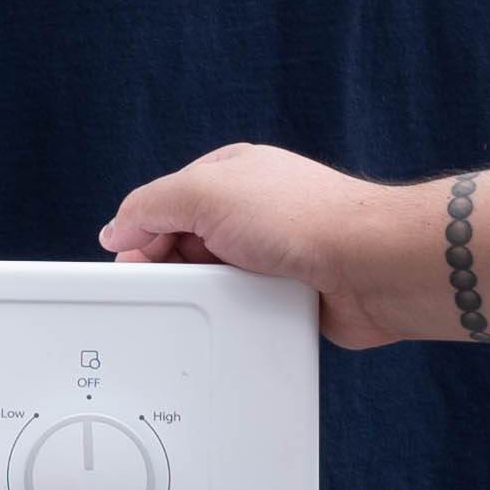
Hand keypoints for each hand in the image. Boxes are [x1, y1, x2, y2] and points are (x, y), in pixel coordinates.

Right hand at [98, 143, 429, 345]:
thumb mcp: (205, 192)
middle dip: (170, 265)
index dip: (140, 234)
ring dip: (205, 293)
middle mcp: (250, 211)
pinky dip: (233, 315)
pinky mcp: (286, 293)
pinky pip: (240, 309)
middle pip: (182, 244)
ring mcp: (269, 253)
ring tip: (215, 293)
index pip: (163, 203)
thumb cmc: (305, 218)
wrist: (370, 265)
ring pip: (210, 282)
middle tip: (166, 285)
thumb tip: (118, 226)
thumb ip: (150, 205)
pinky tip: (237, 314)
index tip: (128, 263)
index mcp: (229, 174)